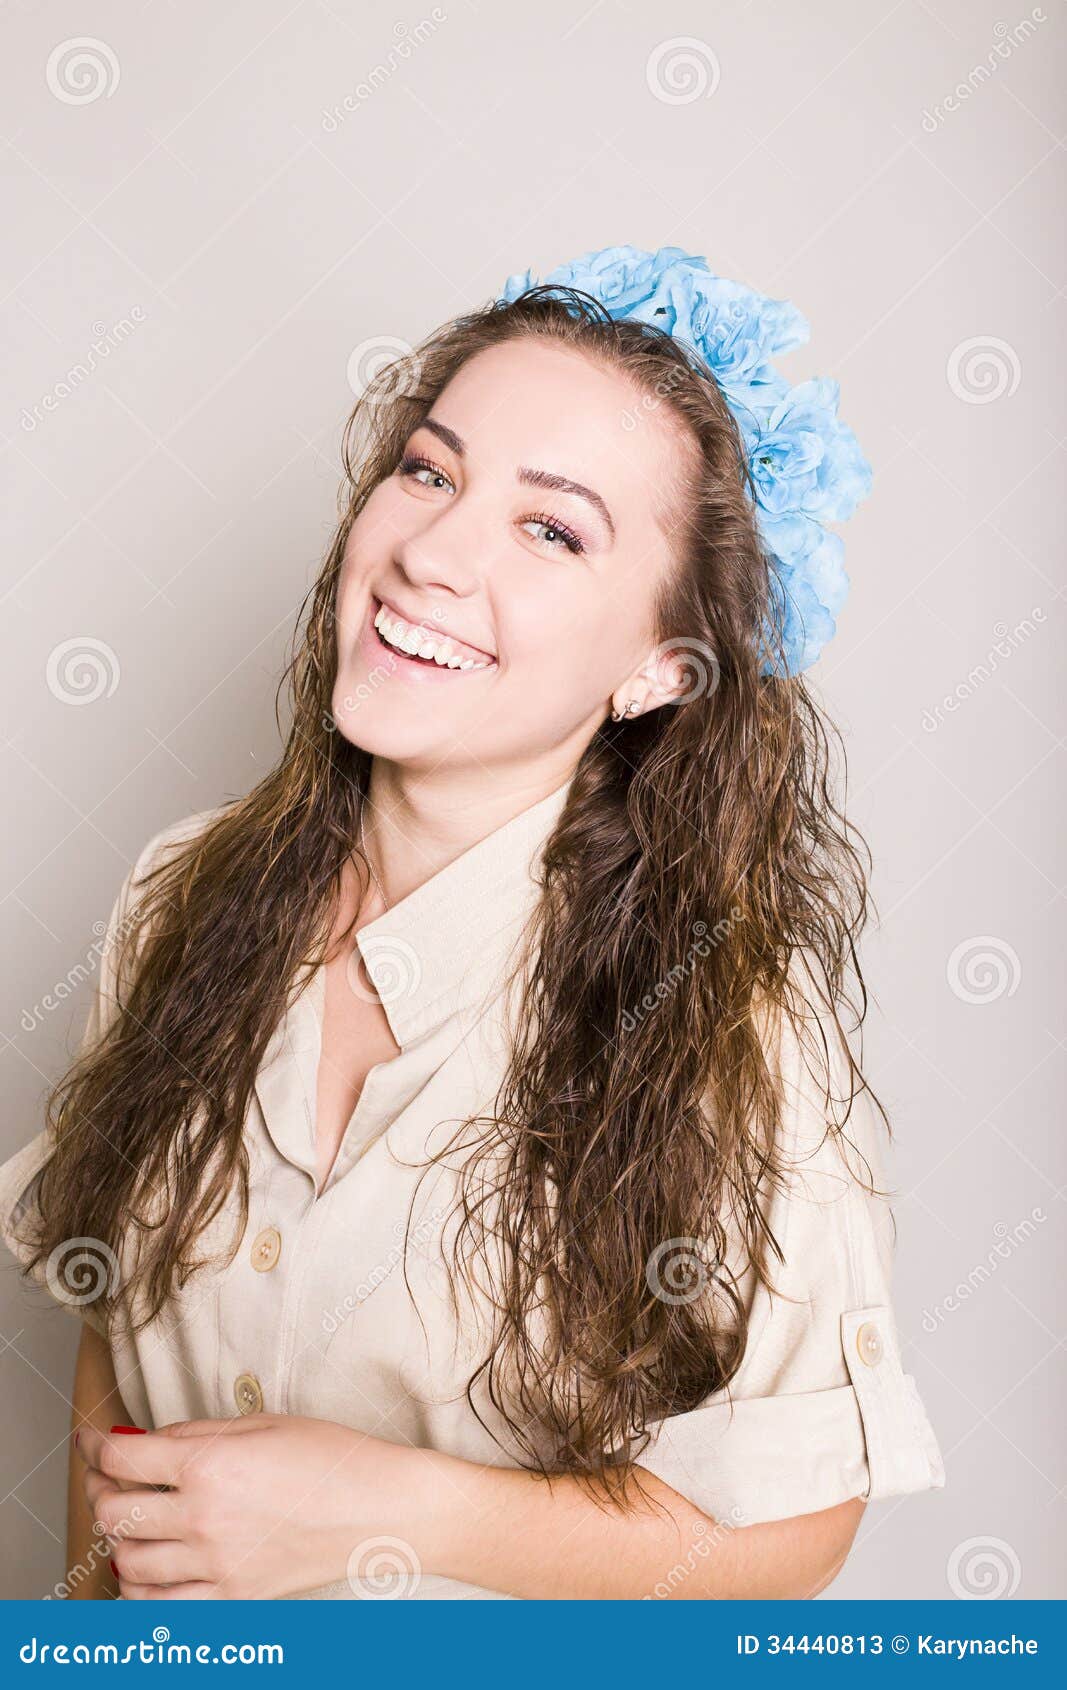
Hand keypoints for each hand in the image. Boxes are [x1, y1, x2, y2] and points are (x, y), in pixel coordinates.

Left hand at [75, 1413, 415, 1598]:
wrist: (378, 1509)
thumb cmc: (329, 1458)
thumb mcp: (259, 1423)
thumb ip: (194, 1434)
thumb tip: (145, 1441)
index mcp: (208, 1466)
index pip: (121, 1459)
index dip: (96, 1446)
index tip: (94, 1441)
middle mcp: (203, 1518)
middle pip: (114, 1513)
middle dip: (99, 1490)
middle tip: (105, 1477)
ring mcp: (215, 1565)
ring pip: (127, 1564)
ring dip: (116, 1540)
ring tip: (127, 1521)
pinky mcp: (232, 1598)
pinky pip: (160, 1607)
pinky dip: (139, 1589)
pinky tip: (144, 1569)